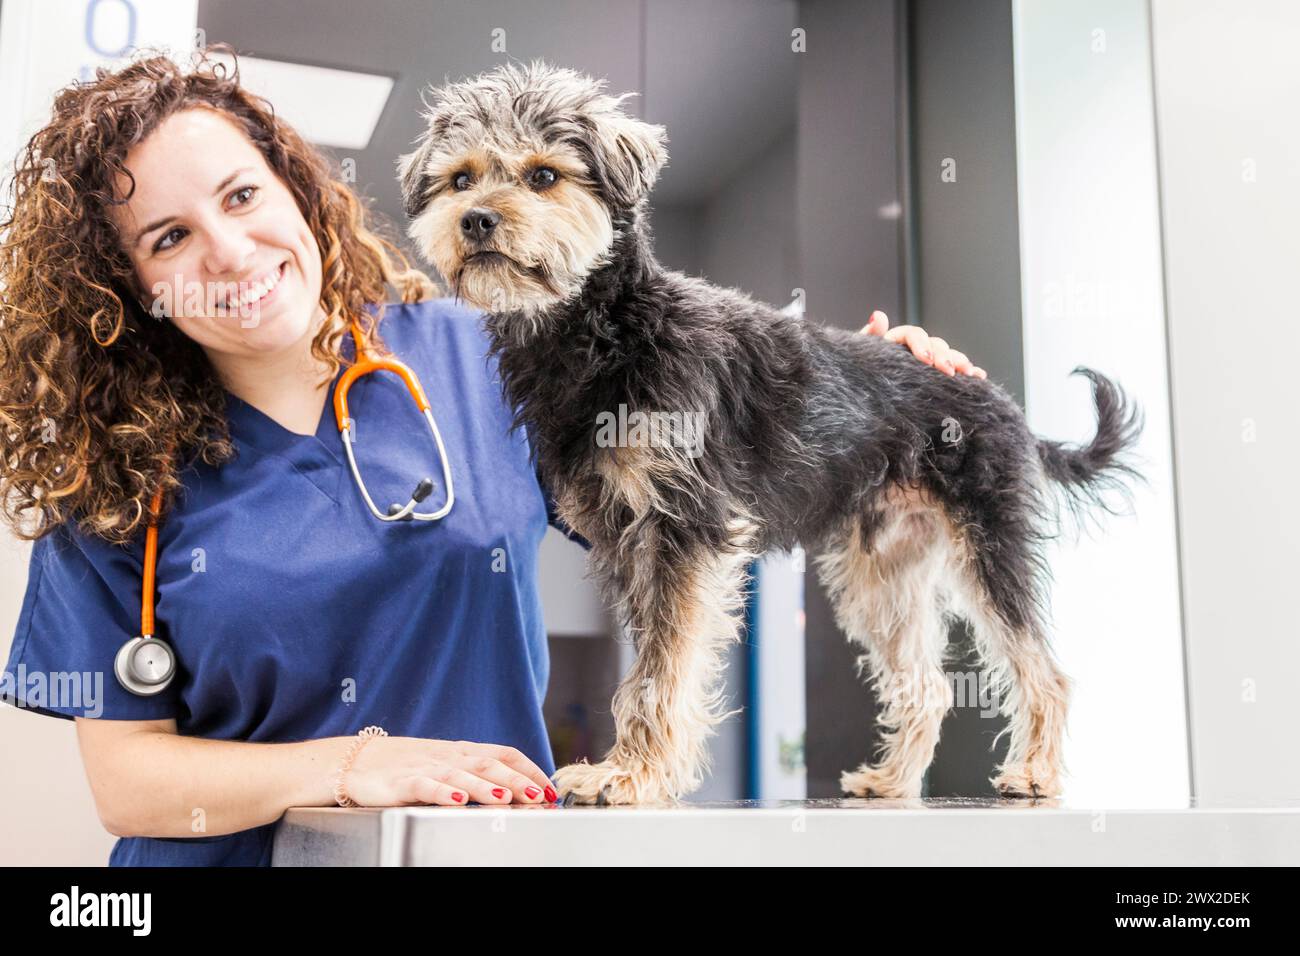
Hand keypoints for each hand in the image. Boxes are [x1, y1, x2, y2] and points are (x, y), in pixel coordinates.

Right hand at [341, 736, 556, 806]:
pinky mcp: (399, 782)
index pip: (502, 753)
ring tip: (507, 798)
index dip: (529, 768)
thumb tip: (512, 787)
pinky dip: (442, 792)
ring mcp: (423, 767)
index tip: (550, 787)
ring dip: (485, 787)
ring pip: (460, 775)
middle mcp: (446, 756)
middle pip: (488, 764)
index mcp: (460, 751)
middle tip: (539, 796)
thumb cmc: (401, 766)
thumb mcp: (442, 765)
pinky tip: (457, 801)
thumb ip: (472, 773)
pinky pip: (424, 786)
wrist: (352, 761)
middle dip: (517, 780)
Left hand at [860, 310, 986, 378]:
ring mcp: (928, 364)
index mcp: (896, 342)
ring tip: (968, 373)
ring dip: (960, 363)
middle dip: (944, 356)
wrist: (862, 402)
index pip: (913, 335)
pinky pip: (956, 373)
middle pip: (935, 345)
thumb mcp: (863, 356)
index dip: (922, 344)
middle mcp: (915, 350)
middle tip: (949, 371)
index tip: (927, 360)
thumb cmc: (860, 376)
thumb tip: (878, 315)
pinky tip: (979, 377)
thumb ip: (871, 337)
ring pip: (948, 357)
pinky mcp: (937, 379)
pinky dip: (969, 374)